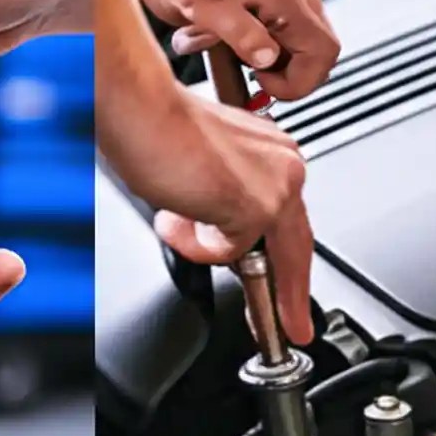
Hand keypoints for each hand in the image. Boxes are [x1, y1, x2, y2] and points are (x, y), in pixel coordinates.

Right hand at [118, 87, 313, 343]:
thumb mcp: (203, 168)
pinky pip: (224, 252)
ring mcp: (276, 187)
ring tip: (173, 214)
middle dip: (291, 294)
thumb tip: (215, 229)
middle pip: (296, 245)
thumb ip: (222, 200)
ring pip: (250, 250)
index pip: (290, 218)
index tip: (294, 297)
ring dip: (203, 244)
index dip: (290, 262)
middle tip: (295, 327)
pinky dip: (192, 242)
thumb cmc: (155, 125)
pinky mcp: (258, 208)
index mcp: (273, 150)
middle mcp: (285, 164)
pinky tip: (174, 210)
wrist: (140, 108)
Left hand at [128, 0, 340, 100]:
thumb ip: (239, 32)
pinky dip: (252, 49)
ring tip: (223, 53)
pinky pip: (277, 35)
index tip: (262, 86)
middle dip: (282, 75)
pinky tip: (221, 42)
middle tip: (246, 75)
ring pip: (295, 47)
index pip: (323, 53)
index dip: (298, 82)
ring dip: (261, 62)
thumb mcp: (199, 7)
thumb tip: (268, 58)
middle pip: (315, 53)